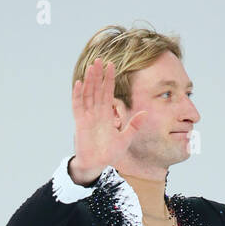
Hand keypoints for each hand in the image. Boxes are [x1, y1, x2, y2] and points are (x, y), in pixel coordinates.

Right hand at [70, 57, 147, 181]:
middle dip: (98, 75)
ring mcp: (87, 116)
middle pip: (97, 89)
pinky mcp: (80, 122)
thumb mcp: (125, 139)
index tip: (111, 65)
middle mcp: (96, 112)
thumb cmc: (109, 153)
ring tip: (91, 67)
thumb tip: (146, 112)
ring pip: (88, 94)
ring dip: (89, 81)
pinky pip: (78, 106)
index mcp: (107, 114)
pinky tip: (79, 83)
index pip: (108, 92)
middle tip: (100, 60)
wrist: (97, 165)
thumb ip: (134, 125)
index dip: (109, 79)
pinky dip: (78, 95)